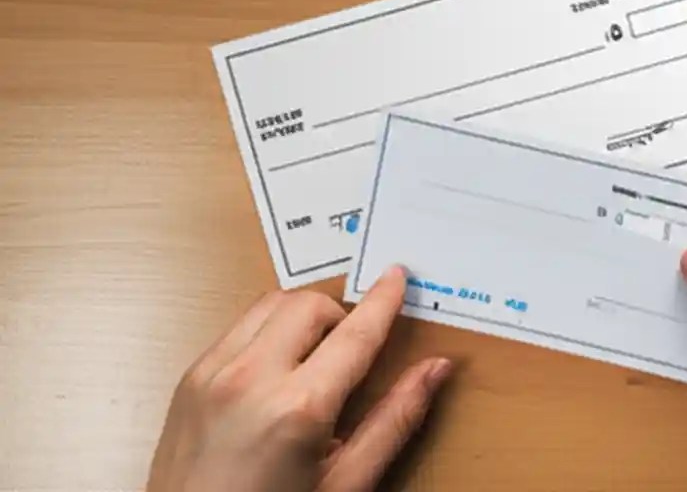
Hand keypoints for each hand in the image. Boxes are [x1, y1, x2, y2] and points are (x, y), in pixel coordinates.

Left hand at [147, 266, 451, 491]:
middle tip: (352, 352)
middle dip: (339, 316)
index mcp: (298, 409)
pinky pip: (237, 328)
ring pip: (269, 305)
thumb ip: (395, 420)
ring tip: (314, 360)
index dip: (382, 301)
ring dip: (301, 318)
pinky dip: (267, 334)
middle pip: (308, 304)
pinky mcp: (189, 379)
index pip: (355, 334)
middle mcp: (250, 379)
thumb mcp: (346, 484)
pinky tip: (277, 374)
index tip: (397, 277)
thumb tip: (435, 370)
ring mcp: (211, 374)